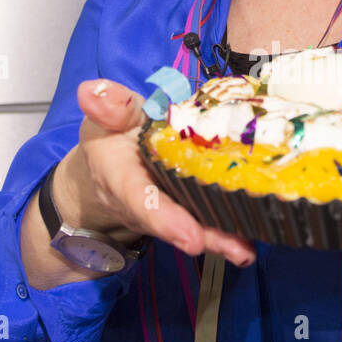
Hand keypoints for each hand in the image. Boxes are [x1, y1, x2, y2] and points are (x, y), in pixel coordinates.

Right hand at [53, 77, 255, 267]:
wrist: (111, 165)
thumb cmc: (115, 136)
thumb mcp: (108, 116)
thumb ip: (109, 105)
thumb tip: (91, 91)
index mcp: (121, 175)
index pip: (140, 198)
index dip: (164, 218)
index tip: (190, 237)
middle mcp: (145, 203)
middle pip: (177, 222)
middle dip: (203, 236)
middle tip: (235, 249)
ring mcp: (169, 212)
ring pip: (195, 228)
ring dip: (222, 240)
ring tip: (246, 250)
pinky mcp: (188, 212)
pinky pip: (207, 224)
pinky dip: (229, 234)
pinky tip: (250, 244)